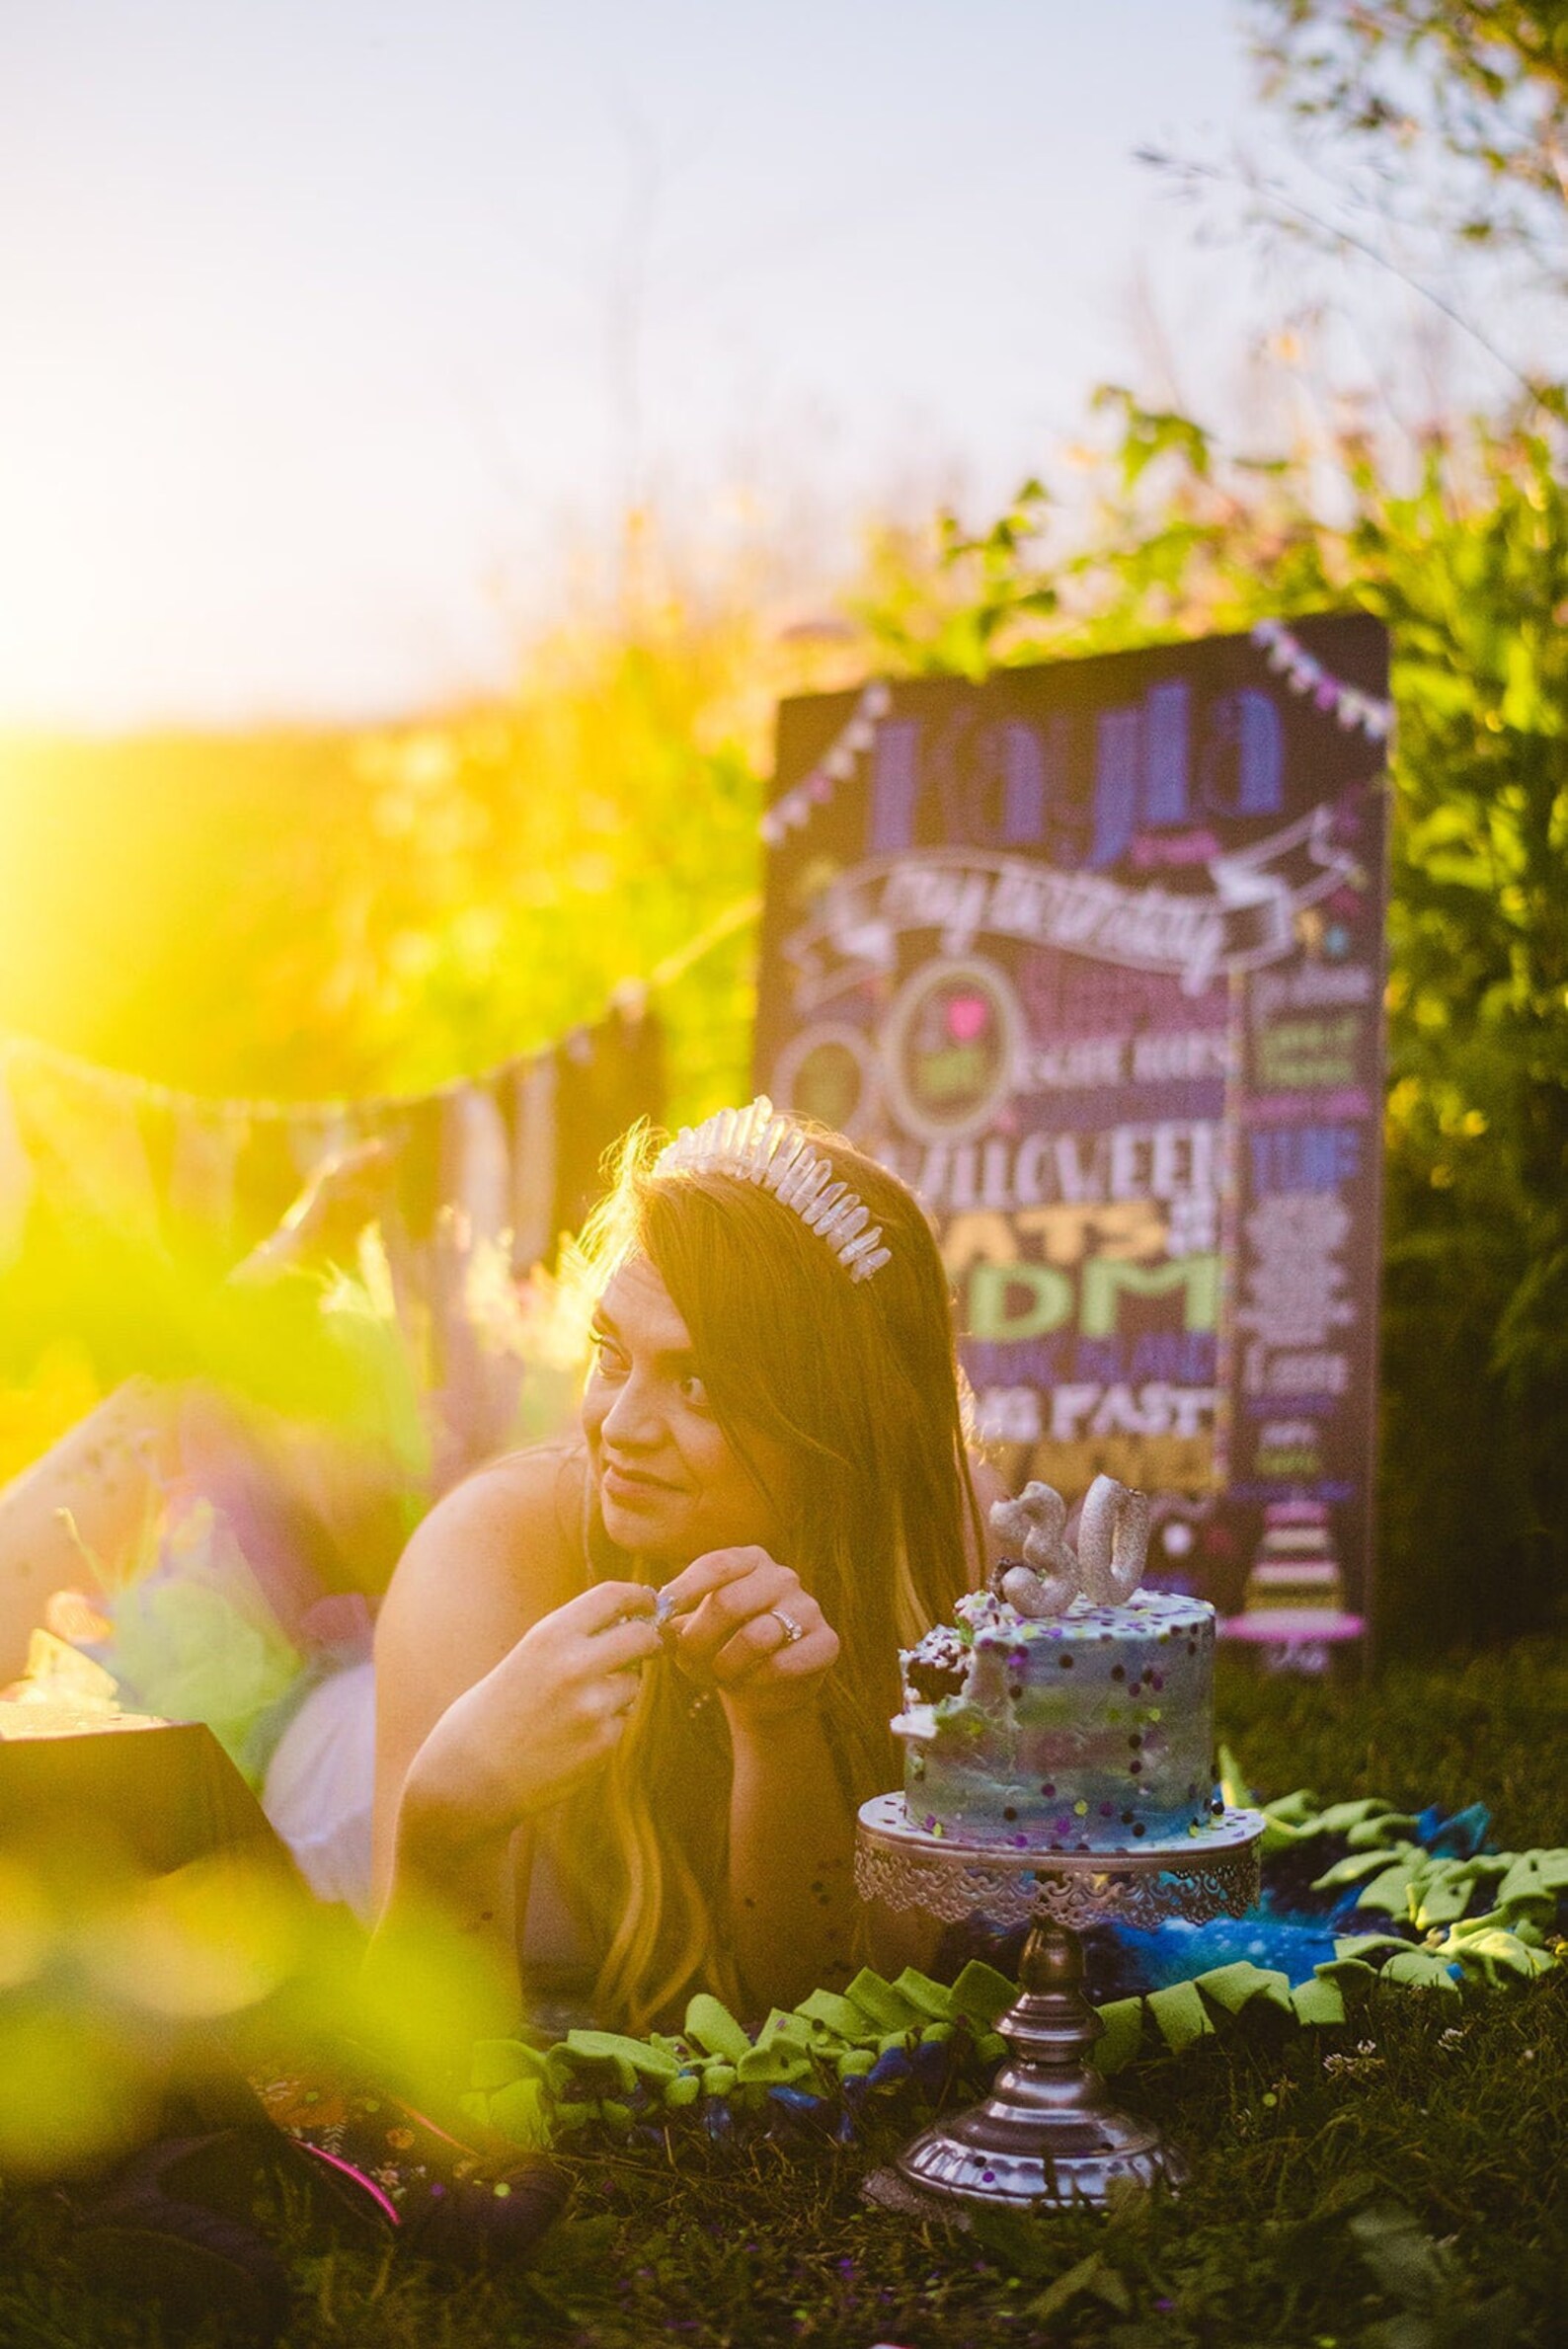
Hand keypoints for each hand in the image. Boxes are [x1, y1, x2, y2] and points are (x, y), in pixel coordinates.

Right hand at [407, 1580, 660, 1846]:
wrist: (465, 1780)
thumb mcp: (525, 1659)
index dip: (638, 1597)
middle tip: (649, 1646)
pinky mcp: (602, 1744)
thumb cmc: (489, 1716)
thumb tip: (626, 1626)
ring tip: (573, 1710)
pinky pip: (621, 1723)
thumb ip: (571, 1642)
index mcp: (549, 1636)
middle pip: (641, 1638)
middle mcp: (575, 1665)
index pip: (612, 1597)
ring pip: (632, 1684)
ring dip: (618, 1691)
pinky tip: (569, 1740)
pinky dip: (605, 1727)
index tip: (648, 1603)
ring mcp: (593, 1707)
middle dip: (650, 1640)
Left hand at [656, 1547, 838, 1728]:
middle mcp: (782, 1577)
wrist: (761, 1689)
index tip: (662, 1612)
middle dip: (699, 1638)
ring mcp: (808, 1607)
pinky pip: (785, 1663)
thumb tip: (656, 1622)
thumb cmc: (721, 1649)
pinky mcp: (826, 1642)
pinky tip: (752, 1682)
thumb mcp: (694, 1631)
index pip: (715, 1565)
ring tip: (721, 1673)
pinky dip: (759, 1679)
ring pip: (756, 1636)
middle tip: (688, 1659)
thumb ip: (675, 1623)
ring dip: (727, 1664)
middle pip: (729, 1602)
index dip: (685, 1588)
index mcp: (749, 1561)